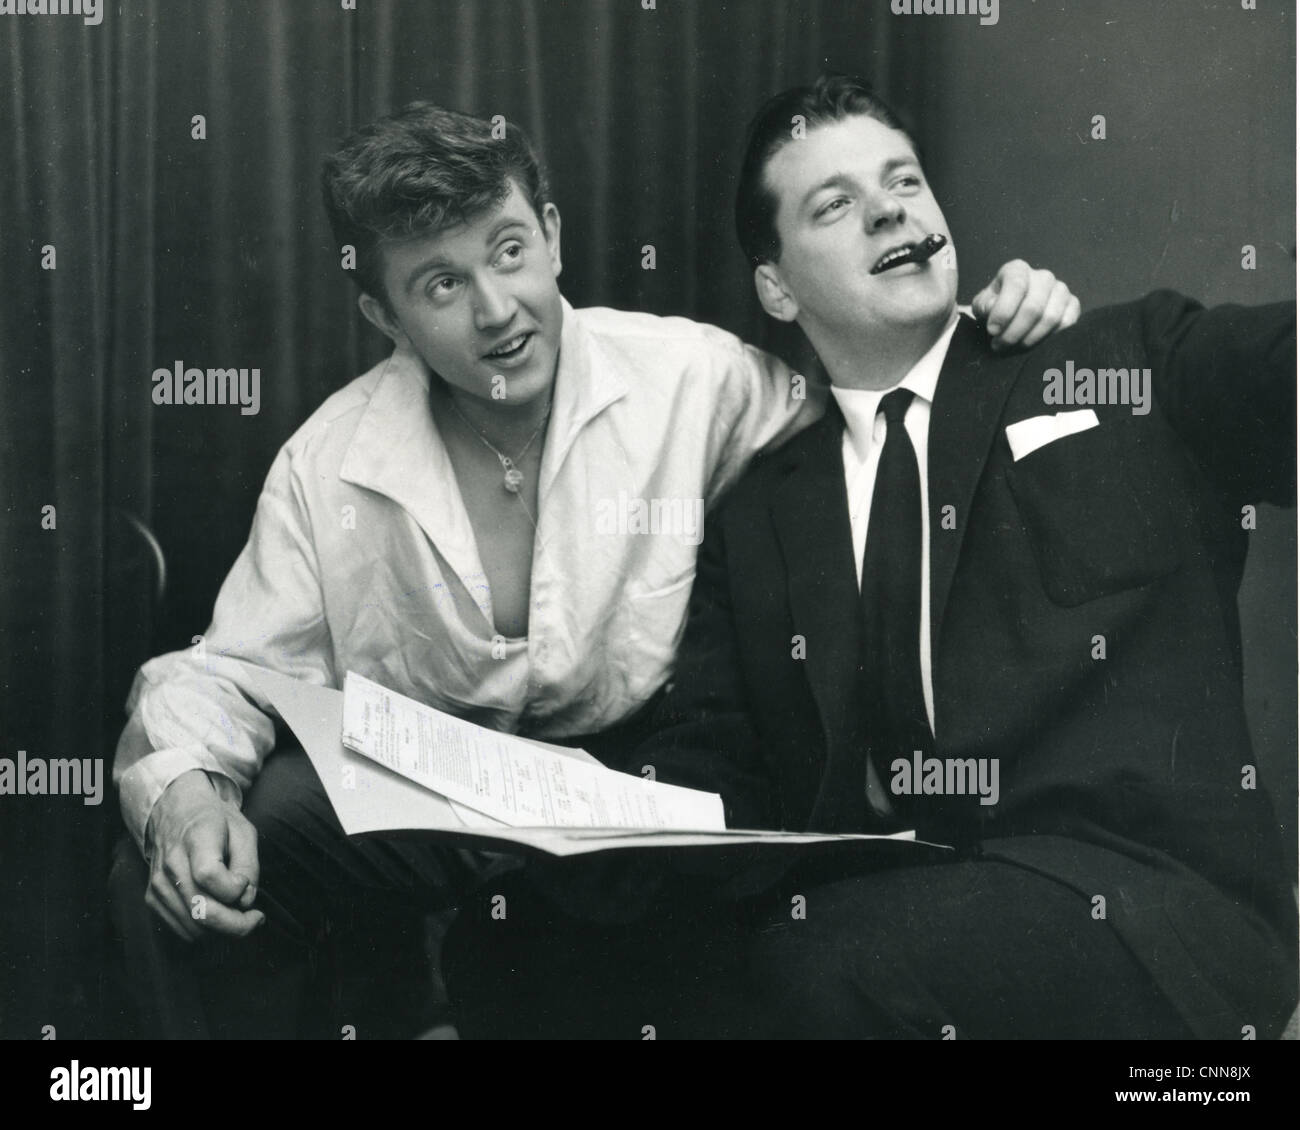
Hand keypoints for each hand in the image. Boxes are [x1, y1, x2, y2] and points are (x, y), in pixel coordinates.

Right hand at [144, 769, 264, 941]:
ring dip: (222, 930)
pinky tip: (219, 913)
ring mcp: (158, 883)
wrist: (174, 811)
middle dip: (236, 925)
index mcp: (196, 838)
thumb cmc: (215, 821)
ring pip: (192, 927)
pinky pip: (182, 929)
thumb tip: (245, 902)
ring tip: (238, 913)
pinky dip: (205, 930)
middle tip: (255, 919)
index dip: (233, 888)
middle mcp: (171, 863)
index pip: (208, 875)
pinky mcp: (152, 898)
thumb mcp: (243, 831)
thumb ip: (249, 865)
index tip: (244, 883)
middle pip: (200, 910)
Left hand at [971, 260, 1081, 348]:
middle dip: (1014, 332)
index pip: (1016, 285)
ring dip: (1029, 339)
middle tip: (1000, 345)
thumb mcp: (983, 305)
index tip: (992, 331)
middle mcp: (1043, 276)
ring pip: (1051, 318)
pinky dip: (1049, 339)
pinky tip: (1033, 345)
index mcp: (1017, 270)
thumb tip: (994, 308)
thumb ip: (985, 305)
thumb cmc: (995, 308)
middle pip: (1033, 307)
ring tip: (1013, 348)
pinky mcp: (1073, 305)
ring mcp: (1061, 290)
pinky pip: (1067, 324)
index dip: (1004, 311)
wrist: (1012, 313)